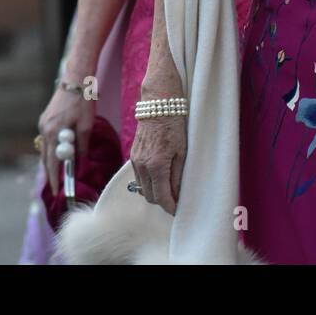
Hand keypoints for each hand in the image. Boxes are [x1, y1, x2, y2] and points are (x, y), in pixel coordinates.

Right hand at [37, 86, 94, 195]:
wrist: (76, 79)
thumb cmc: (83, 102)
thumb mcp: (86, 126)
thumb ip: (81, 146)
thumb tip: (79, 164)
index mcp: (53, 132)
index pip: (52, 162)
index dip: (55, 177)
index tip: (56, 191)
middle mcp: (44, 129)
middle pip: (46, 157)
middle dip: (51, 172)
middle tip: (56, 186)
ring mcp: (43, 123)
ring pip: (46, 148)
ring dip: (52, 161)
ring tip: (58, 174)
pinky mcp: (46, 119)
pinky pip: (48, 139)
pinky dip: (53, 149)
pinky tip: (59, 154)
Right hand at [131, 62, 187, 214]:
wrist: (158, 104)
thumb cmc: (175, 125)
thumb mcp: (182, 151)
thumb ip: (178, 175)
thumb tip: (177, 195)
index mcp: (157, 166)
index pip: (162, 197)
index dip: (170, 207)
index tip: (178, 210)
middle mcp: (142, 166)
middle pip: (150, 197)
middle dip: (163, 202)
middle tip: (176, 200)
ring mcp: (135, 161)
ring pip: (143, 188)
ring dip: (155, 192)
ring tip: (169, 189)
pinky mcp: (133, 156)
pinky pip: (139, 177)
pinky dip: (148, 182)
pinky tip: (159, 177)